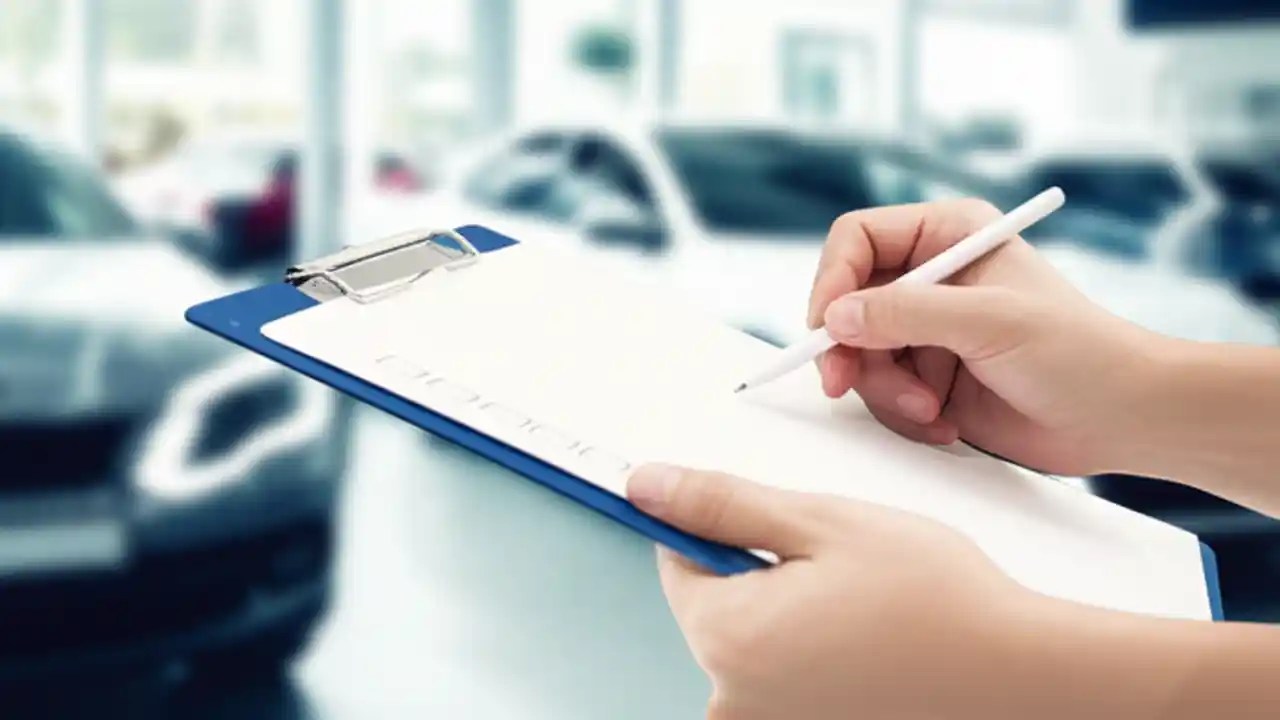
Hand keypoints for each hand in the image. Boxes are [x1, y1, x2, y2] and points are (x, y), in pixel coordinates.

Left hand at [629, 465, 1279, 719]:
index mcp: (729, 639)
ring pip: (751, 640)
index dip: (716, 522)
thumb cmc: (938, 598)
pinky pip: (782, 678)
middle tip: (834, 558)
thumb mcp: (822, 522)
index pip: (677, 561)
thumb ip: (723, 503)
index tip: (753, 511)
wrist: (1020, 674)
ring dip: (787, 610)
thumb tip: (646, 486)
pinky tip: (863, 637)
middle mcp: (737, 700)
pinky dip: (810, 651)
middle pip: (714, 605)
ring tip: (856, 601)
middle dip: (760, 569)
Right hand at [808, 198, 1162, 475]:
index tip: (827, 328)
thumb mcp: (989, 321)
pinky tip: (946, 421)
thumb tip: (836, 318)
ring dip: (885, 390)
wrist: (1121, 418)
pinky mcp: (928, 379)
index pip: (858, 240)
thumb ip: (907, 314)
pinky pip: (880, 394)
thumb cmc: (1078, 352)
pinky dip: (903, 414)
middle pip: (846, 303)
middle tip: (842, 384)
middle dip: (850, 350)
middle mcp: (930, 278)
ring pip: (858, 355)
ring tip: (931, 408)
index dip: (833, 281)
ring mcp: (927, 332)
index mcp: (948, 236)